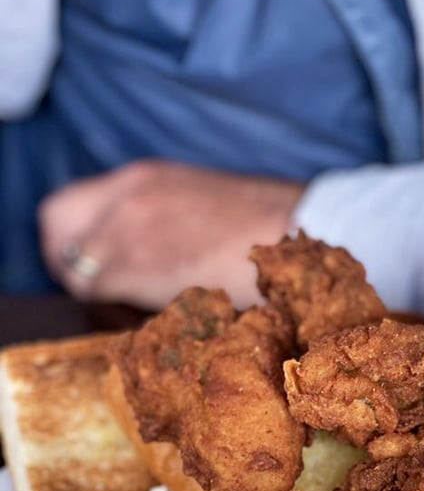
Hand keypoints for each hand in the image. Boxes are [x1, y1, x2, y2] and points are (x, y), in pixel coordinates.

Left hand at [39, 160, 305, 310]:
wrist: (299, 231)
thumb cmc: (270, 225)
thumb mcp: (204, 203)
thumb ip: (165, 217)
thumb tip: (152, 248)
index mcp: (143, 178)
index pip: (69, 207)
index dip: (75, 240)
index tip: (96, 263)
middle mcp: (124, 197)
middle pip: (57, 231)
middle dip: (71, 263)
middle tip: (102, 289)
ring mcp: (128, 230)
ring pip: (77, 270)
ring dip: (100, 291)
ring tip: (140, 303)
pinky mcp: (140, 266)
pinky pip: (100, 295)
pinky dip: (119, 309)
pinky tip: (155, 311)